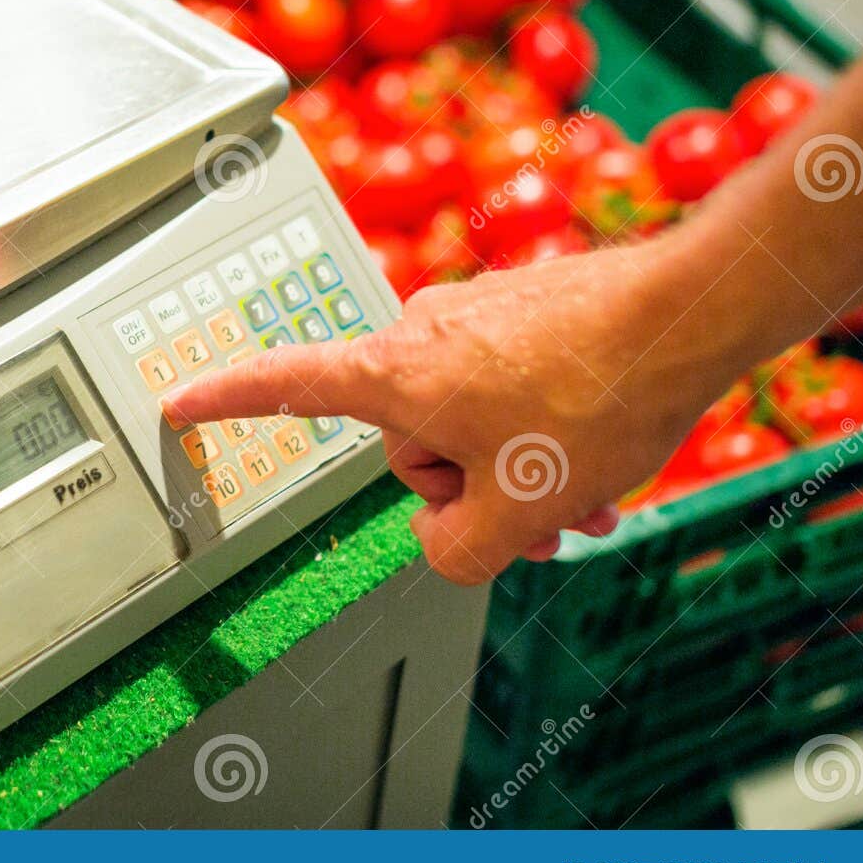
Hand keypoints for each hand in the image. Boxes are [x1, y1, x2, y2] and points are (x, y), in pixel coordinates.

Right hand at [163, 238, 737, 583]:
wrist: (688, 313)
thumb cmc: (599, 397)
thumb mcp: (517, 513)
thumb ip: (453, 552)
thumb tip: (442, 542)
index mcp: (396, 375)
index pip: (285, 385)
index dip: (223, 400)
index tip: (174, 403)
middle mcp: (421, 333)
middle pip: (407, 442)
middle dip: (467, 487)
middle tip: (533, 509)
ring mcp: (472, 316)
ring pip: (465, 420)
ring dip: (514, 467)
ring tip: (580, 490)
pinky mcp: (517, 310)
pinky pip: (502, 388)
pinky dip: (536, 431)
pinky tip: (594, 453)